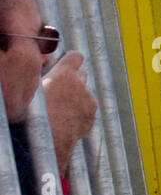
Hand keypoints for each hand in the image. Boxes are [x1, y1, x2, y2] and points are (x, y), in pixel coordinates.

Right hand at [42, 53, 97, 175]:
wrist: (50, 137)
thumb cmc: (35, 112)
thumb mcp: (33, 88)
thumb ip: (44, 75)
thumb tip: (45, 66)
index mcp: (64, 74)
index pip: (76, 57)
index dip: (71, 59)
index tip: (68, 62)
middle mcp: (80, 84)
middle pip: (81, 74)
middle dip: (73, 79)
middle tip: (60, 88)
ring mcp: (88, 99)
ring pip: (84, 92)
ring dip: (76, 96)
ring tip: (60, 108)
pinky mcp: (92, 113)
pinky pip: (87, 107)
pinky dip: (80, 110)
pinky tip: (66, 118)